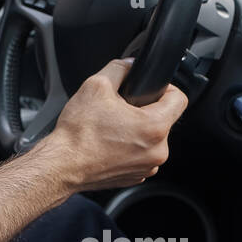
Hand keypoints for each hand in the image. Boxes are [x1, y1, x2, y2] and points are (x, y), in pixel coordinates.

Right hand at [38, 58, 187, 193]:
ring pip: (152, 139)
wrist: (61, 165)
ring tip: (112, 128)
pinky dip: (129, 149)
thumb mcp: (95, 85)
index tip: (150, 90)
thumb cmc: (78, 133)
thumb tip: (129, 64)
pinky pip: (141, 156)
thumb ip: (119, 68)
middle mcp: (157, 151)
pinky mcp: (136, 177)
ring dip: (137, 131)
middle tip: (120, 109)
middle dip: (144, 111)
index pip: (180, 99)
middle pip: (163, 120)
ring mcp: (148, 167)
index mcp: (154, 127)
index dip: (165, 88)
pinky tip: (109, 144)